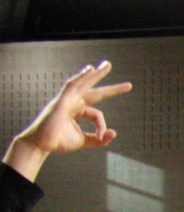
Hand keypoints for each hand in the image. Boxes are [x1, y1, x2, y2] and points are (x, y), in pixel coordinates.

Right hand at [6, 62, 131, 179]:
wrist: (41, 145)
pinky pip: (72, 86)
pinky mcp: (61, 101)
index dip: (101, 126)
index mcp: (77, 110)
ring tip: (107, 66)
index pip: (97, 114)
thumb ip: (99, 139)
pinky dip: (81, 77)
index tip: (102, 137)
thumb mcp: (84, 141)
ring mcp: (66, 100)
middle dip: (104, 81)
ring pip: (83, 83)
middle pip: (91, 89)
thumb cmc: (58, 142)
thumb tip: (113, 133)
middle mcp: (72, 102)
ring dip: (95, 74)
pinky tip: (90, 70)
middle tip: (113, 69)